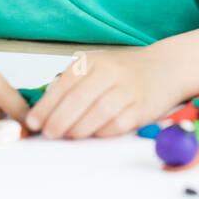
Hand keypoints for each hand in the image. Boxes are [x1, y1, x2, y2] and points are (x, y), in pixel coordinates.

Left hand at [24, 49, 180, 139]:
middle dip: (59, 120)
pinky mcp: (141, 107)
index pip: (63, 85)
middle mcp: (109, 72)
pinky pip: (117, 124)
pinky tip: (94, 135)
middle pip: (78, 99)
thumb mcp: (95, 69)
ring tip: (68, 137)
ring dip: (79, 129)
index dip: (46, 106)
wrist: (164, 68)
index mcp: (92, 62)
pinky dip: (102, 132)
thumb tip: (44, 111)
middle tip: (49, 134)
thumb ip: (71, 86)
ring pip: (97, 113)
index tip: (34, 122)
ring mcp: (127, 89)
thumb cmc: (123, 73)